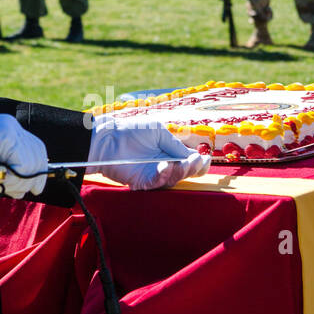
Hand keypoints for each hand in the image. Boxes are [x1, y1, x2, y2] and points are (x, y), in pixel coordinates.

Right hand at [0, 114, 47, 197]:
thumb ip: (6, 170)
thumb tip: (24, 187)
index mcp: (7, 129)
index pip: (34, 147)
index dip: (38, 168)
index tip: (36, 186)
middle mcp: (12, 126)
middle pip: (37, 154)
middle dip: (35, 178)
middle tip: (25, 192)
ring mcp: (10, 130)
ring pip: (31, 163)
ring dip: (20, 182)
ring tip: (5, 187)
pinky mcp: (6, 137)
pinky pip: (22, 166)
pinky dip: (15, 179)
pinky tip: (0, 181)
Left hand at [88, 117, 210, 189]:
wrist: (108, 137)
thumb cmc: (132, 130)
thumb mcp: (158, 131)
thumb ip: (175, 144)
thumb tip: (193, 155)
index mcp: (168, 152)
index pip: (187, 160)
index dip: (197, 162)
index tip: (205, 159)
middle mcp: (163, 165)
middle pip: (182, 172)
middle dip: (192, 168)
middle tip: (198, 162)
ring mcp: (153, 175)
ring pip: (172, 179)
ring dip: (180, 172)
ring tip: (184, 164)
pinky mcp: (142, 182)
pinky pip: (156, 183)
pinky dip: (163, 175)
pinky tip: (166, 166)